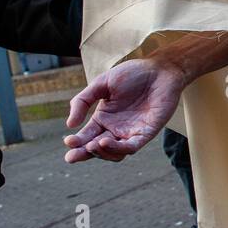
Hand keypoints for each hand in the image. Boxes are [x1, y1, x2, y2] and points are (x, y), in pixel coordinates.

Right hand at [64, 57, 183, 161]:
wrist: (159, 70)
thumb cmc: (132, 74)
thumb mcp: (101, 84)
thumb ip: (82, 101)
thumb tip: (69, 125)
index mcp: (103, 119)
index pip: (86, 136)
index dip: (76, 142)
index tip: (68, 141)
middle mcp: (115, 129)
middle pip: (97, 149)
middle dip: (83, 154)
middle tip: (71, 157)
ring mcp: (130, 133)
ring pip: (114, 153)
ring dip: (101, 153)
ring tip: (92, 145)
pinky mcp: (145, 133)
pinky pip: (131, 147)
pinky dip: (118, 148)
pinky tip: (105, 142)